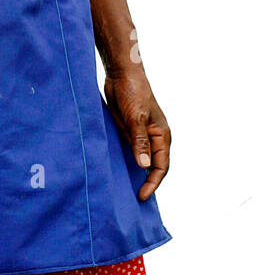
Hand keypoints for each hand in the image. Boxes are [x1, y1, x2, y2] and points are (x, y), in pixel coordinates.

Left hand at [103, 66, 170, 201]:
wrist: (120, 74)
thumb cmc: (133, 92)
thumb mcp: (137, 117)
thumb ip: (140, 141)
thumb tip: (144, 166)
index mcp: (161, 136)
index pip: (161, 166)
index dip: (153, 183)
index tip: (142, 196)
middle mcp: (153, 138)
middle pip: (151, 166)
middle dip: (145, 182)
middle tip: (133, 199)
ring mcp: (139, 135)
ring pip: (138, 160)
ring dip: (133, 173)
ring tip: (122, 191)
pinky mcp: (127, 131)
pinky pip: (127, 151)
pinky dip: (123, 161)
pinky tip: (113, 171)